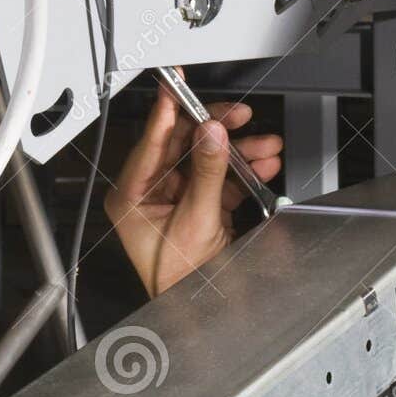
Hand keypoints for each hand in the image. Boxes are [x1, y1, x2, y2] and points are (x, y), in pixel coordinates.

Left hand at [104, 80, 282, 296]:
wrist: (200, 310)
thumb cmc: (178, 279)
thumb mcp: (195, 219)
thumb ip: (206, 172)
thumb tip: (211, 133)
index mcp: (131, 196)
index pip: (150, 143)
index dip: (165, 112)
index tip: (173, 86)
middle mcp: (150, 193)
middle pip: (183, 145)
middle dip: (217, 131)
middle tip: (238, 116)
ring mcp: (176, 197)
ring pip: (207, 158)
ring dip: (239, 151)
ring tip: (264, 146)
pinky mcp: (199, 204)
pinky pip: (221, 176)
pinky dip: (243, 170)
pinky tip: (262, 163)